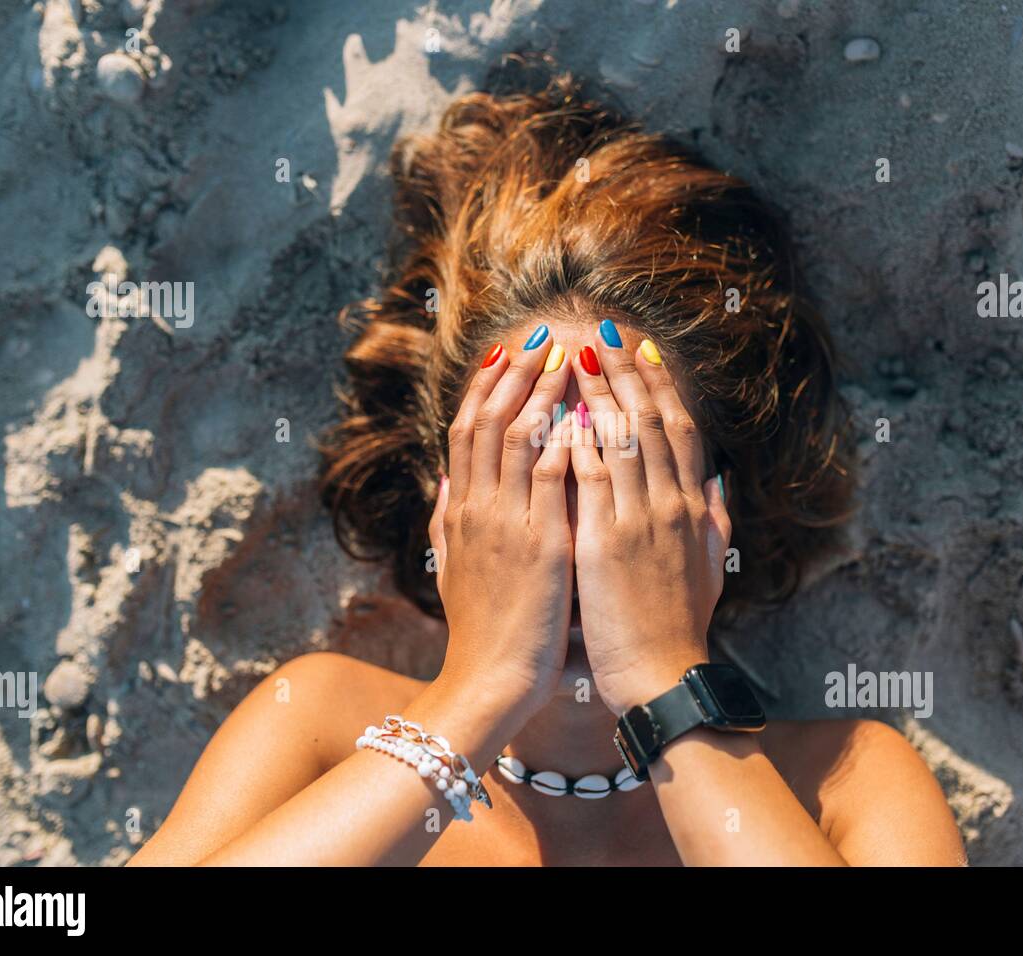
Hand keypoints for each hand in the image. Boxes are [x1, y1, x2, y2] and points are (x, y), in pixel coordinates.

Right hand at [428, 327, 573, 722]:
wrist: (490, 678)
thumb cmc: (479, 628)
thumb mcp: (452, 567)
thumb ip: (447, 521)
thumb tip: (443, 482)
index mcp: (461, 511)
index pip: (467, 431)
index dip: (484, 388)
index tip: (503, 353)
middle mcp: (477, 507)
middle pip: (488, 420)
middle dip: (513, 374)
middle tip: (536, 335)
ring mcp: (506, 523)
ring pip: (516, 438)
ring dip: (540, 392)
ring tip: (561, 355)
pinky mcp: (540, 543)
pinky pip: (549, 477)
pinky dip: (562, 439)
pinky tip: (579, 410)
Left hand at [569, 330, 731, 714]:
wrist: (665, 677)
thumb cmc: (681, 627)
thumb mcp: (711, 568)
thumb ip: (714, 521)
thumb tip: (715, 481)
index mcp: (693, 509)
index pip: (680, 431)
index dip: (661, 387)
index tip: (643, 352)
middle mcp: (669, 505)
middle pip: (650, 422)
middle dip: (625, 373)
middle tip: (605, 332)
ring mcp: (638, 522)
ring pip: (619, 440)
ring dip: (596, 393)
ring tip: (575, 355)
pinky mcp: (604, 544)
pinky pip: (590, 479)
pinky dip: (576, 442)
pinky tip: (559, 412)